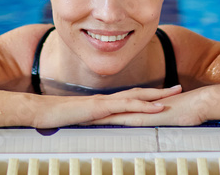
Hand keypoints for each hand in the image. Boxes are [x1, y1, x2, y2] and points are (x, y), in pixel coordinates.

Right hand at [32, 85, 182, 128]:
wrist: (40, 112)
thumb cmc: (56, 119)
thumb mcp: (78, 124)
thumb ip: (90, 124)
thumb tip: (98, 131)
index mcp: (103, 103)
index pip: (130, 97)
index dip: (147, 95)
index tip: (164, 95)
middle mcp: (106, 99)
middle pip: (138, 93)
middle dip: (159, 91)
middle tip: (179, 88)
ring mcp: (104, 102)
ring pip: (136, 97)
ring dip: (157, 95)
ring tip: (174, 95)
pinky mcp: (101, 108)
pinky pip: (126, 106)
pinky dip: (144, 105)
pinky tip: (158, 108)